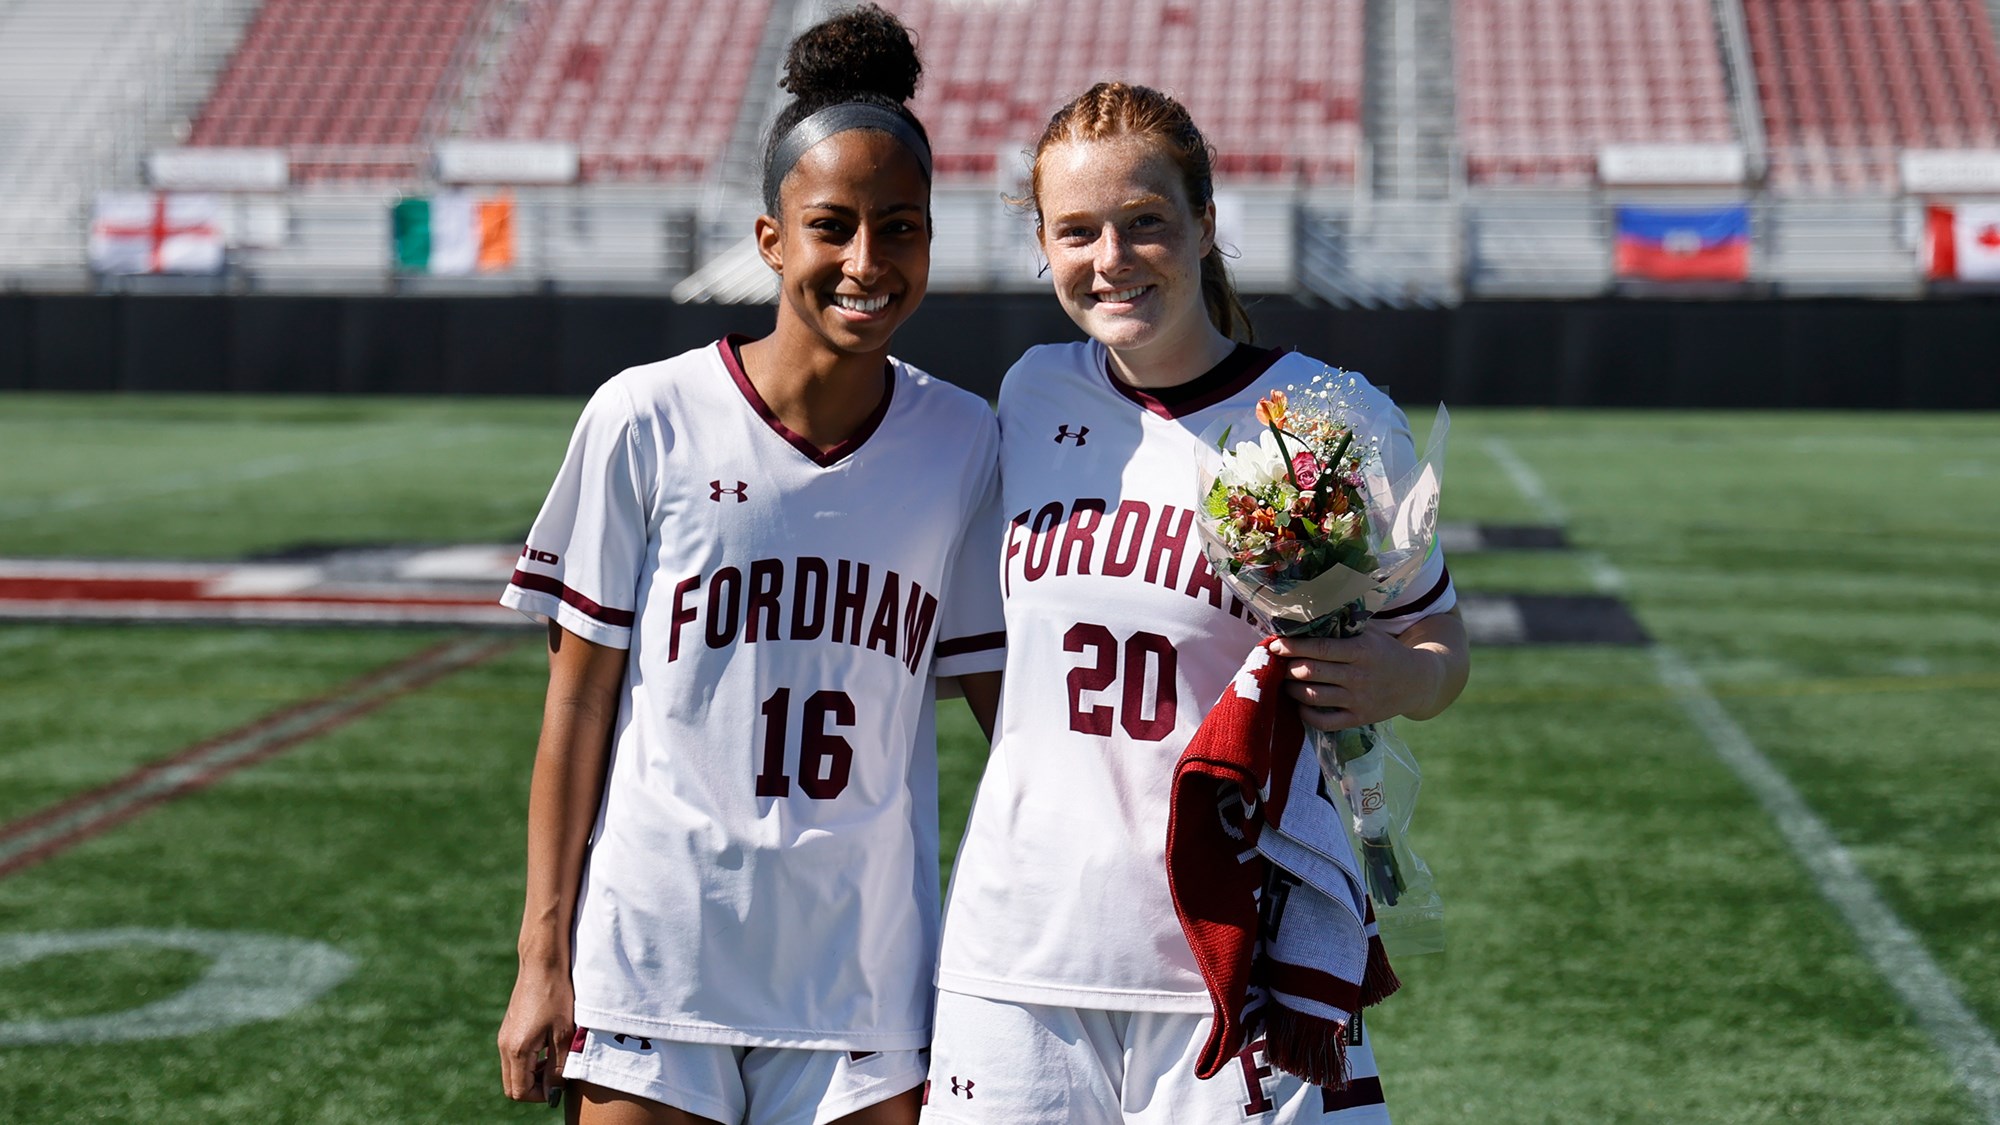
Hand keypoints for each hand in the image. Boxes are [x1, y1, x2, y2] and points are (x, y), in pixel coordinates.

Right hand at [497, 959, 574, 1103]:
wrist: (542, 964)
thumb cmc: (556, 996)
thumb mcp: (563, 1035)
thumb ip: (557, 1067)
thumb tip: (553, 1092)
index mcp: (516, 1050)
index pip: (519, 1092)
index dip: (540, 1095)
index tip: (559, 1084)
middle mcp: (504, 1046)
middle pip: (512, 1086)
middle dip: (535, 1088)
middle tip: (557, 1075)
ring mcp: (504, 1037)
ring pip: (513, 1072)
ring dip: (533, 1074)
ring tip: (556, 1060)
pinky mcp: (508, 1029)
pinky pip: (514, 1057)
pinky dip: (529, 1061)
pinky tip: (549, 1047)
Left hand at [1268, 627, 1443, 731]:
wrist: (1417, 681)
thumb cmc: (1385, 651)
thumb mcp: (1369, 633)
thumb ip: (1342, 626)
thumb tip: (1306, 617)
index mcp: (1361, 651)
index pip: (1320, 649)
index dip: (1293, 647)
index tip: (1274, 645)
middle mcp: (1359, 676)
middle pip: (1312, 672)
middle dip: (1288, 667)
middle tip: (1278, 663)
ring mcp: (1359, 700)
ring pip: (1313, 696)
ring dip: (1292, 688)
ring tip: (1285, 681)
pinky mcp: (1359, 719)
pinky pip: (1324, 721)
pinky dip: (1306, 714)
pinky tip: (1300, 704)